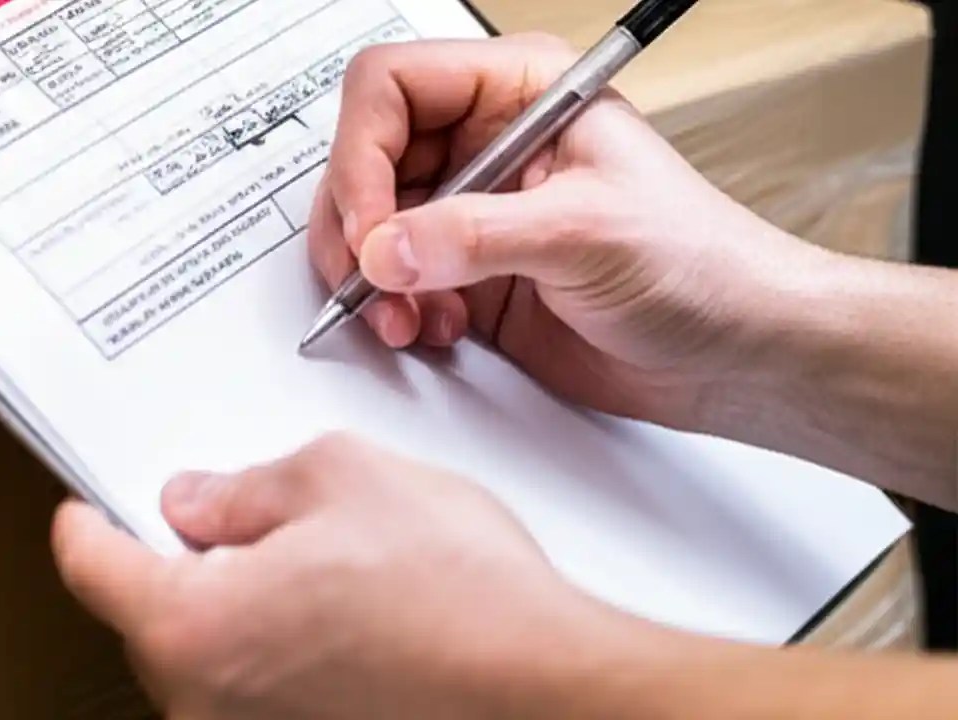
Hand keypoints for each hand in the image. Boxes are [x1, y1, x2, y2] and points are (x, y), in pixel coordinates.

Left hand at [51, 433, 658, 719]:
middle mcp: (208, 706)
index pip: (92, 566)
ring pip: (211, 656)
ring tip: (319, 564)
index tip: (87, 507)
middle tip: (233, 514)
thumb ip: (244, 487)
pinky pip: (261, 692)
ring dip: (239, 607)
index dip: (87, 521)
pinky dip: (280, 650)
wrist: (550, 689)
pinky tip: (345, 616)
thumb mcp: (339, 479)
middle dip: (180, 560)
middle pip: (151, 617)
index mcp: (193, 628)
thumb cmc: (459, 597)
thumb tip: (202, 503)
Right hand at [307, 33, 826, 430]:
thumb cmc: (701, 264)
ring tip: (403, 316)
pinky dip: (396, 309)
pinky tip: (435, 328)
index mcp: (521, 94)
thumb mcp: (584, 231)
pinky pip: (397, 283)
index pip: (395, 88)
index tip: (373, 225)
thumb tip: (384, 248)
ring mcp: (477, 214)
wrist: (734, 353)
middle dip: (357, 226)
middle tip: (373, 277)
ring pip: (373, 227)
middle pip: (368, 159)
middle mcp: (489, 146)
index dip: (364, 152)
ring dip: (371, 278)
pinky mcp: (473, 277)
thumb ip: (475, 235)